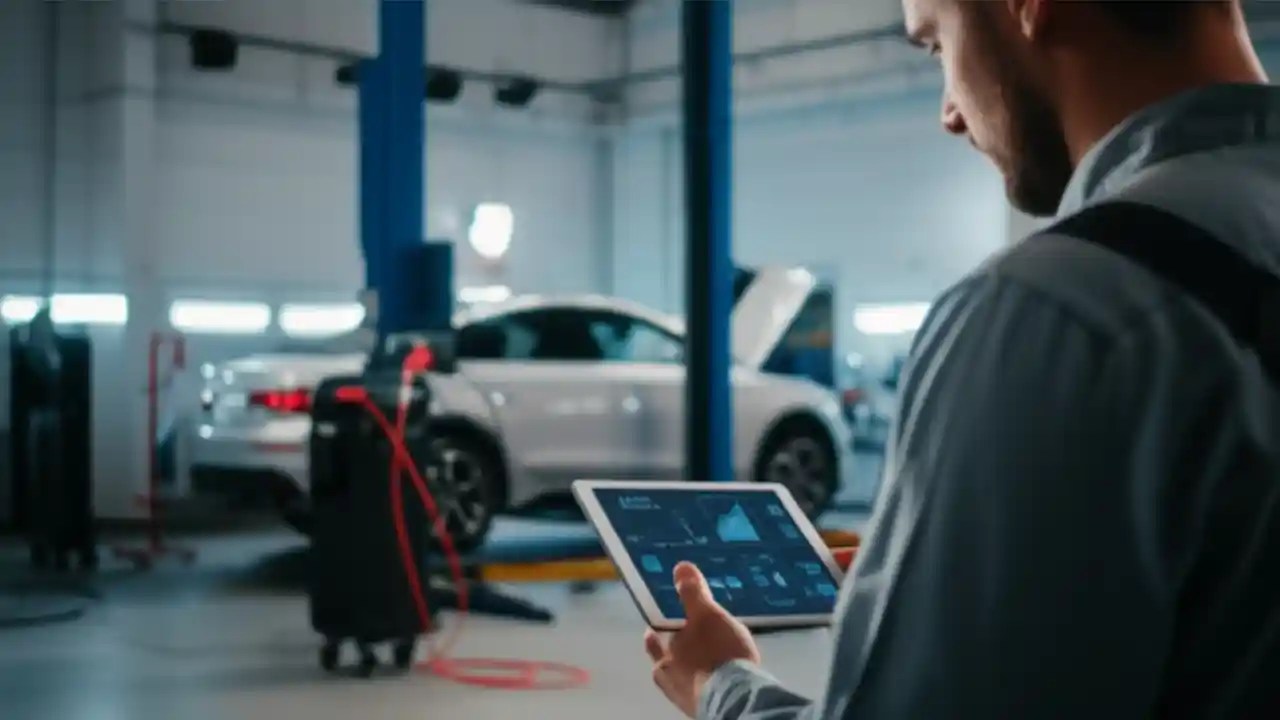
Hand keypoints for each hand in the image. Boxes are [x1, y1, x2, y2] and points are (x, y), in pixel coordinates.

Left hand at [644, 562, 760, 717]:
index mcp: (663, 657)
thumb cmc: (717, 654)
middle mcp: (668, 680)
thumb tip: (679, 567)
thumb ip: (692, 593)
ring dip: (689, 669)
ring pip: (681, 678)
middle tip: (684, 640)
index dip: (656, 630)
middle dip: (671, 651)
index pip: (654, 638)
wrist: (737, 701)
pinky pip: (700, 691)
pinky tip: (718, 679)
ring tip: (706, 660)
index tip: (658, 626)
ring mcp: (684, 698)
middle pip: (664, 661)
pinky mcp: (702, 709)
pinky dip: (706, 682)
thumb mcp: (707, 615)